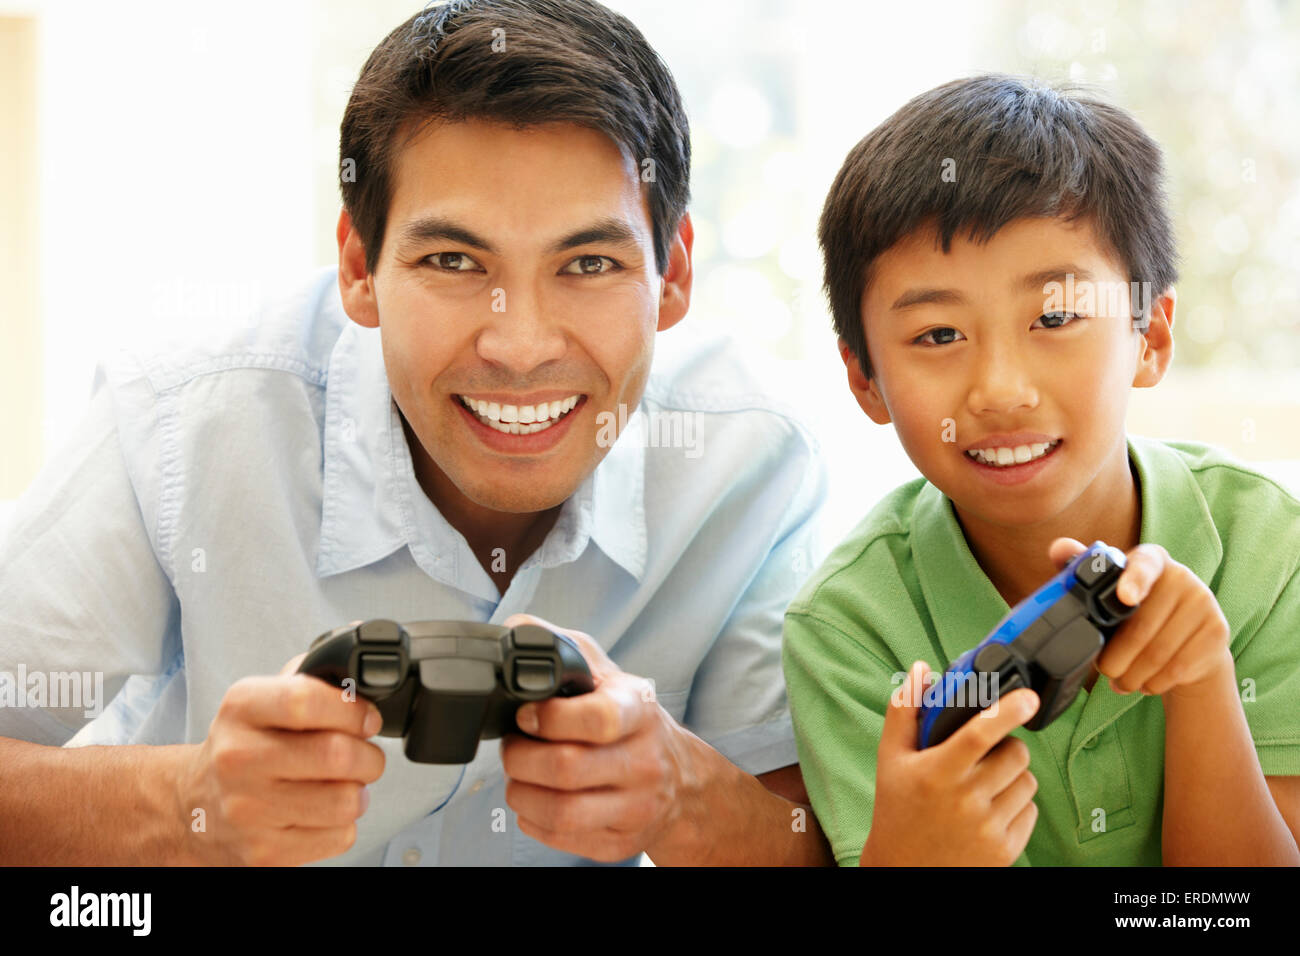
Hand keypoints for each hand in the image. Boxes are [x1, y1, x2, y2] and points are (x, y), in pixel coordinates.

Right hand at [174, 653, 385, 864]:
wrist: (193, 806)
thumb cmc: (245, 746)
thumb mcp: (262, 698)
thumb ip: (310, 676)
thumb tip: (358, 660)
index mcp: (241, 709)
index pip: (306, 700)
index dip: (352, 709)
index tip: (367, 719)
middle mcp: (238, 758)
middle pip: (337, 755)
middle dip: (369, 756)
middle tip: (364, 756)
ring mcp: (248, 810)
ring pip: (345, 801)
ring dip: (359, 792)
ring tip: (343, 784)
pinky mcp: (263, 851)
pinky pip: (339, 836)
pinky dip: (343, 824)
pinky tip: (322, 812)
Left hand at [499, 613, 686, 861]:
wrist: (679, 778)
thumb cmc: (629, 718)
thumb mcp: (604, 673)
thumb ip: (560, 648)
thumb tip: (512, 632)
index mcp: (639, 711)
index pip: (598, 718)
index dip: (550, 718)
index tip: (526, 714)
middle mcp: (644, 761)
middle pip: (566, 769)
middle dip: (519, 757)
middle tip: (513, 746)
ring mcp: (635, 807)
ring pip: (561, 812)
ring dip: (521, 793)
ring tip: (519, 776)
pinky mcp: (620, 843)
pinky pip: (562, 839)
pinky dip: (533, 820)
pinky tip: (536, 800)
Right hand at [860, 660, 1040, 865]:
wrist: (904, 869)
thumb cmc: (897, 808)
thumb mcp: (891, 758)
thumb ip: (905, 710)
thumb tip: (922, 669)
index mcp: (936, 772)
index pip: (979, 734)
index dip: (1007, 711)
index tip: (1028, 698)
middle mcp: (965, 800)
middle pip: (1016, 754)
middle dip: (1007, 746)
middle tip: (988, 752)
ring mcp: (988, 827)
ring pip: (1027, 782)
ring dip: (1013, 776)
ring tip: (986, 782)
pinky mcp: (1006, 849)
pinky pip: (1030, 811)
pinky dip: (1016, 804)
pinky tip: (990, 808)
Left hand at [1048, 538, 1233, 699]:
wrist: (1190, 639)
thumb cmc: (1137, 611)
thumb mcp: (1110, 590)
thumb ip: (1083, 569)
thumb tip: (1057, 549)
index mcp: (1152, 559)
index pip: (1144, 564)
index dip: (1134, 580)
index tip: (1124, 598)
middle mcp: (1183, 577)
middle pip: (1142, 627)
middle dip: (1116, 657)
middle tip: (1104, 670)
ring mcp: (1205, 603)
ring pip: (1158, 654)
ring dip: (1132, 676)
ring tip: (1120, 680)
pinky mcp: (1218, 633)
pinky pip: (1178, 668)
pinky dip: (1154, 683)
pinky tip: (1144, 683)